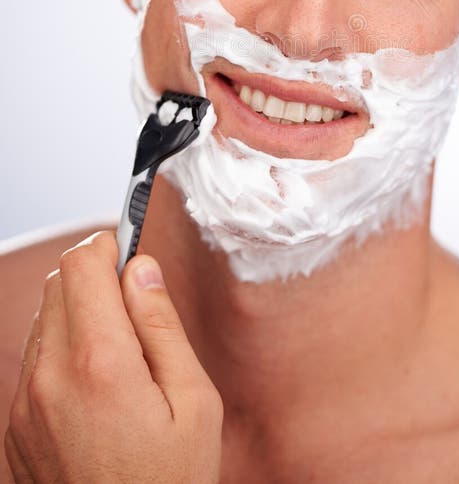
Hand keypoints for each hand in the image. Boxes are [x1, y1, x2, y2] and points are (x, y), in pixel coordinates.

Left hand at [4, 231, 221, 482]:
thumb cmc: (170, 482)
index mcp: (98, 363)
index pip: (82, 264)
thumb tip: (140, 269)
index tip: (132, 253)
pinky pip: (33, 357)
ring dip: (78, 310)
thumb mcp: (193, 402)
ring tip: (121, 348)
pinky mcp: (16, 425)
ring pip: (43, 317)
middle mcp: (49, 376)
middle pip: (58, 282)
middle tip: (135, 303)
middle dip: (95, 275)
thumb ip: (161, 326)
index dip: (109, 245)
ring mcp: (25, 403)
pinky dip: (61, 346)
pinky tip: (97, 379)